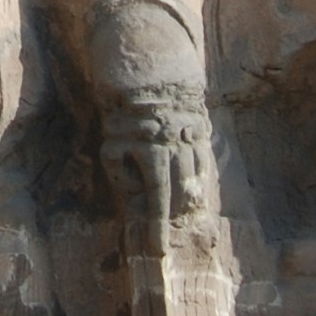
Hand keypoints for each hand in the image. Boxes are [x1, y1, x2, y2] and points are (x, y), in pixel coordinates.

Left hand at [101, 82, 213, 249]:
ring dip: (189, 200)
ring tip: (183, 216)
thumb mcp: (111, 141)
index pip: (158, 200)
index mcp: (156, 154)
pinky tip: (196, 190)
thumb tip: (138, 196)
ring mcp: (194, 140)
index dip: (157, 227)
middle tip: (168, 238)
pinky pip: (203, 161)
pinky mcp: (202, 129)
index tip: (158, 249)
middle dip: (174, 218)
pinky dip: (200, 179)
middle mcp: (180, 151)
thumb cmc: (120, 108)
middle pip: (181, 195)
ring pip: (196, 179)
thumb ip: (122, 171)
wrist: (148, 65)